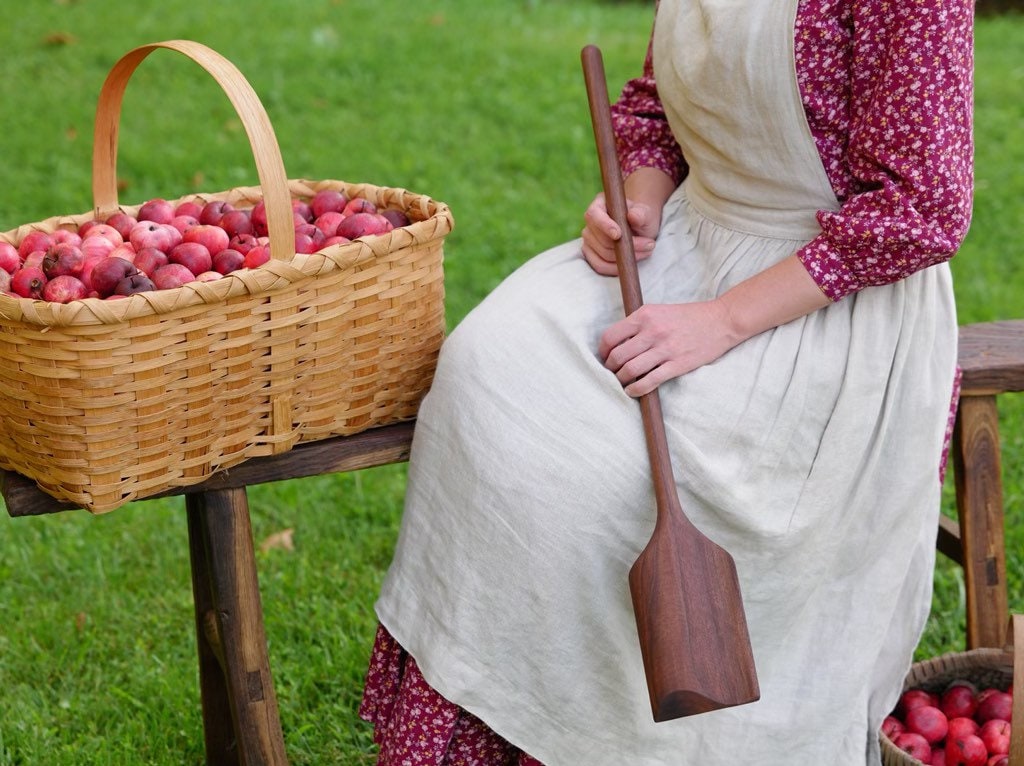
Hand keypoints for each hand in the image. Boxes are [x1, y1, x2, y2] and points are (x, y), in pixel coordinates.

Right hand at [580, 192, 659, 275]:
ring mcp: (589, 241)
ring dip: (626, 257)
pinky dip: (617, 268)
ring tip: (646, 251)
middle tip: (650, 244)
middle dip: (626, 246)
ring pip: (603, 255)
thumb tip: (633, 216)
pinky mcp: (591, 256)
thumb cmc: (641, 218)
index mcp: (599, 206)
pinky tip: (631, 262)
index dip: (604, 225)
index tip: (618, 235)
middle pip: (602, 240)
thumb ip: (641, 214)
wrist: (639, 229)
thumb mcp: (645, 213)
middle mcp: (590, 223)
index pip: (594, 215)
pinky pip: (600, 266)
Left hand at [599, 300, 739, 396]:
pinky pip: (650, 381)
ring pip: (630, 370)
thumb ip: (639, 324)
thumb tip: (617, 343)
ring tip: (622, 382)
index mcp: (645, 315)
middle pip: (617, 356)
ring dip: (621, 380)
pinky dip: (636, 389)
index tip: (605, 357)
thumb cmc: (689, 316)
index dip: (603, 351)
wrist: (721, 320)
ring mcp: (665, 349)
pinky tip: (632, 391)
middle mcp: (652, 331)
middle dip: (610, 368)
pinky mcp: (678, 364)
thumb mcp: (659, 311)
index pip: (611, 336)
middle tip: (612, 373)